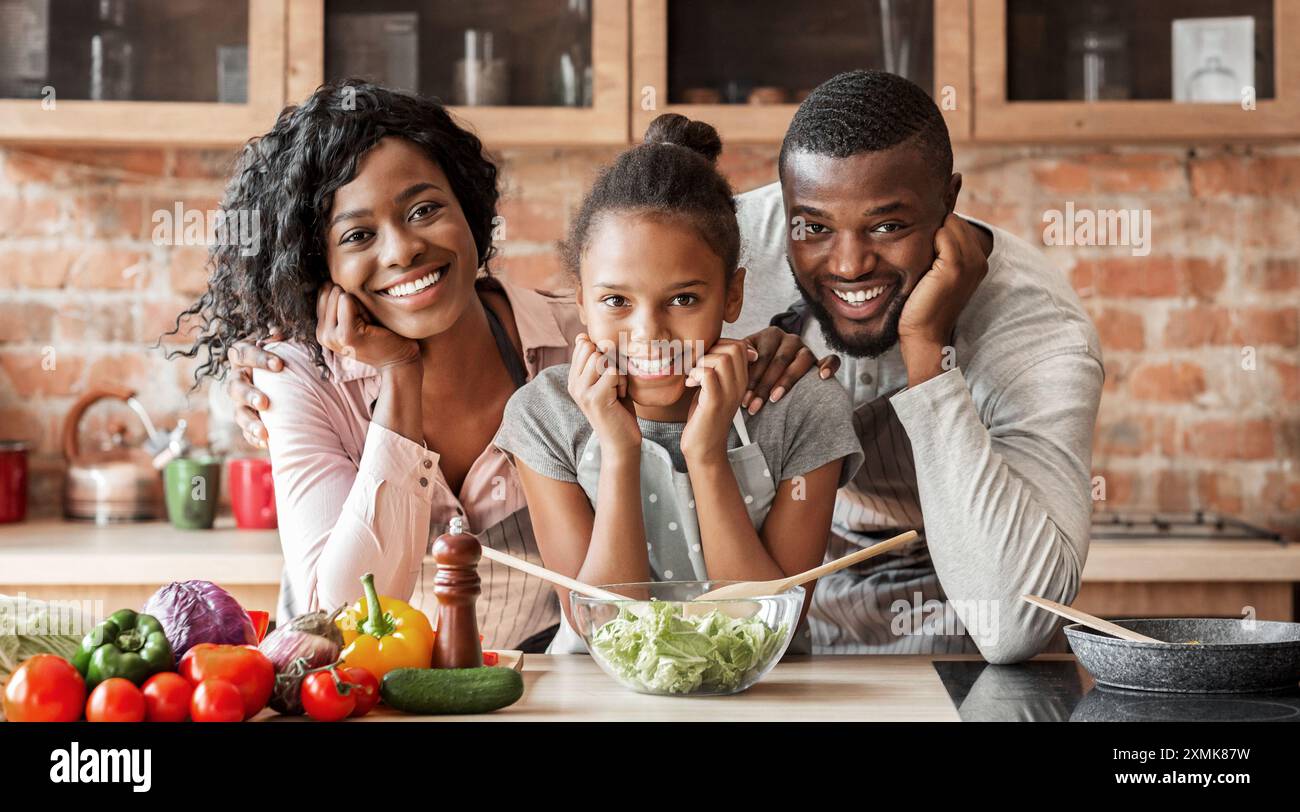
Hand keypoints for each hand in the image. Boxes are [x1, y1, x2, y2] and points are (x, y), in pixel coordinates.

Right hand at [226, 329, 283, 448]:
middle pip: (236, 386)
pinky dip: (254, 437)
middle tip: (265, 402)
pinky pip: (245, 430)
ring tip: (264, 432)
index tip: (280, 365)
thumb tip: (279, 332)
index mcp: (243, 355)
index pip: (243, 353)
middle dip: (249, 395)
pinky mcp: (246, 418)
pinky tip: (265, 443)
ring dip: (250, 422)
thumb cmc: (281, 354)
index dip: (260, 359)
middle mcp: (237, 378)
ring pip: (238, 412)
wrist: (280, 376)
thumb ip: (281, 338)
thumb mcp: (280, 342)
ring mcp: (239, 401)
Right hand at [315, 283, 419, 371]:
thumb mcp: (356, 318)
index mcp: (322, 330)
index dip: (346, 298)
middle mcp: (322, 335)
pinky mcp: (346, 335)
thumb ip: (339, 303)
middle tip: (367, 323)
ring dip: (360, 304)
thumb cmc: (382, 335)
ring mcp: (332, 337)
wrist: (399, 360)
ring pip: (339, 295)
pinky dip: (364, 307)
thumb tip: (327, 278)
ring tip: (369, 325)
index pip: (324, 292)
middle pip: (330, 291)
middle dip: (352, 300)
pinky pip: (347, 301)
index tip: (360, 318)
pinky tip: (372, 326)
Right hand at [567, 334, 640, 455]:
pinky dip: (623, 383)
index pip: (583, 345)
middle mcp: (573, 384)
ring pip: (602, 359)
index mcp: (574, 378)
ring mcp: (582, 391)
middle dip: (611, 362)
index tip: (608, 374)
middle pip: (593, 349)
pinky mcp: (595, 398)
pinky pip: (613, 371)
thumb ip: (596, 360)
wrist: (621, 441)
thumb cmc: (617, 409)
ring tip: (617, 390)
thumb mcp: (605, 380)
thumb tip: (582, 336)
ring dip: (618, 373)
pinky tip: (620, 397)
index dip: (602, 353)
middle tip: (614, 384)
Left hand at [681, 339, 749, 463]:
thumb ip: (714, 368)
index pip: (740, 346)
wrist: (704, 448)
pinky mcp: (715, 402)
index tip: (704, 360)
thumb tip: (704, 346)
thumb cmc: (703, 416)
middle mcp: (739, 385)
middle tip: (698, 366)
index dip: (719, 344)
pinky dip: (695, 374)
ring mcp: (729, 394)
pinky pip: (708, 374)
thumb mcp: (712, 387)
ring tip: (693, 376)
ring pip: (722, 358)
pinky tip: (690, 384)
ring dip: (702, 362)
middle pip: (734, 348)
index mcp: (741, 380)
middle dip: (711, 350)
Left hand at [742, 326, 839, 414]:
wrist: (767, 372)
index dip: (752, 378)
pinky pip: (831, 359)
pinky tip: (822, 377)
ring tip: (774, 398)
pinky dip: (829, 366)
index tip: (744, 398)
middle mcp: (790, 339)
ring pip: (802, 360)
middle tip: (754, 406)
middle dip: (764, 386)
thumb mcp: (743, 360)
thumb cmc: (752, 369)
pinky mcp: (819, 360)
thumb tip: (748, 355)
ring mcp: (806, 349)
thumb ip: (741, 357)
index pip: (762, 356)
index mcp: (771, 335)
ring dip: (787, 381)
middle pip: (780, 361)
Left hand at [897, 214, 987, 384]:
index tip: (922, 246)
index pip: (959, 225)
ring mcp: (970, 263)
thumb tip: (927, 226)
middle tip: (917, 249)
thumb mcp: (936, 275)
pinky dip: (926, 240)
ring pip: (950, 224)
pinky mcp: (954, 267)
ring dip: (929, 233)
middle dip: (934, 228)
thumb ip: (940, 251)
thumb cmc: (924, 305)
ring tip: (916, 254)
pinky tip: (915, 258)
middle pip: (955, 221)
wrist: (923, 335)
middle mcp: (979, 261)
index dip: (938, 230)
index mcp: (978, 262)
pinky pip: (942, 234)